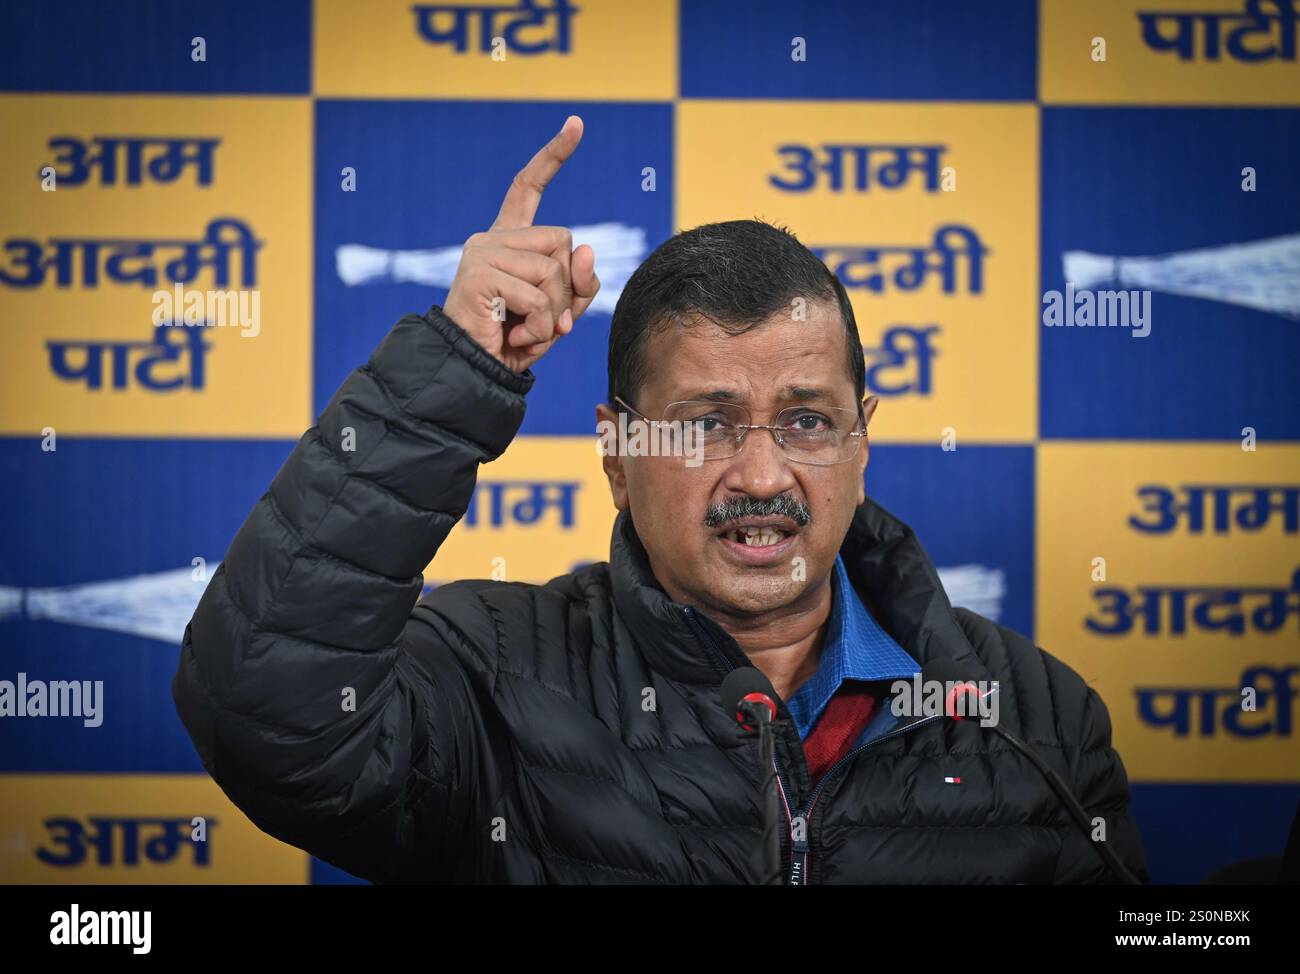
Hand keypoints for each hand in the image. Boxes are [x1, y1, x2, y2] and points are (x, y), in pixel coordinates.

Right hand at [441, 115, 600, 372]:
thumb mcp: (560, 311)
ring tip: (527, 329)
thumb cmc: (516, 339)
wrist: (475, 369)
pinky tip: (517, 336)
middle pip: (563, 242)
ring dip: (552, 312)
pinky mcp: (480, 273)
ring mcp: (484, 252)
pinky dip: (539, 326)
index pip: (528, 187)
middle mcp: (493, 237)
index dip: (553, 156)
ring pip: (554, 271)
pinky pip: (538, 298)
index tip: (576, 123)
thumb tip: (587, 250)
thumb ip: (579, 282)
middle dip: (566, 288)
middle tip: (543, 318)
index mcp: (509, 239)